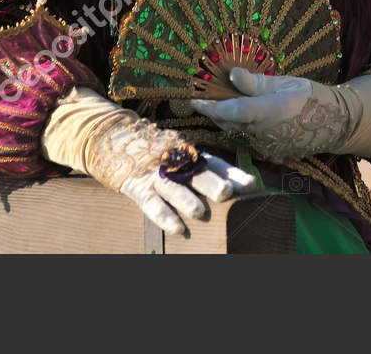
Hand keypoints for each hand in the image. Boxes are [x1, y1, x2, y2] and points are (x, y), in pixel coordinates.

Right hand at [41, 87, 256, 234]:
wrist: (119, 142)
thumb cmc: (163, 158)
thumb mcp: (186, 162)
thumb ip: (211, 173)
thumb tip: (245, 186)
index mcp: (191, 157)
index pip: (216, 163)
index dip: (233, 173)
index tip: (251, 185)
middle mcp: (177, 164)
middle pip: (198, 173)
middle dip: (213, 183)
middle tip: (227, 192)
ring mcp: (157, 175)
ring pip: (175, 189)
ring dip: (187, 200)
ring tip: (200, 213)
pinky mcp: (139, 187)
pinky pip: (152, 203)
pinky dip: (164, 216)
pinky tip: (177, 228)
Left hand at [188, 67, 361, 159]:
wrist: (334, 124)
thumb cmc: (311, 97)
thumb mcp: (286, 82)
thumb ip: (256, 82)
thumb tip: (232, 74)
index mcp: (269, 110)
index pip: (231, 109)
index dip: (209, 105)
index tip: (193, 99)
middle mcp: (264, 132)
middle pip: (228, 123)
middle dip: (213, 111)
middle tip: (203, 98)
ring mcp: (266, 147)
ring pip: (236, 133)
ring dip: (226, 120)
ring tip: (219, 105)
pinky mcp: (270, 154)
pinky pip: (247, 141)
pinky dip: (241, 129)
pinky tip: (242, 118)